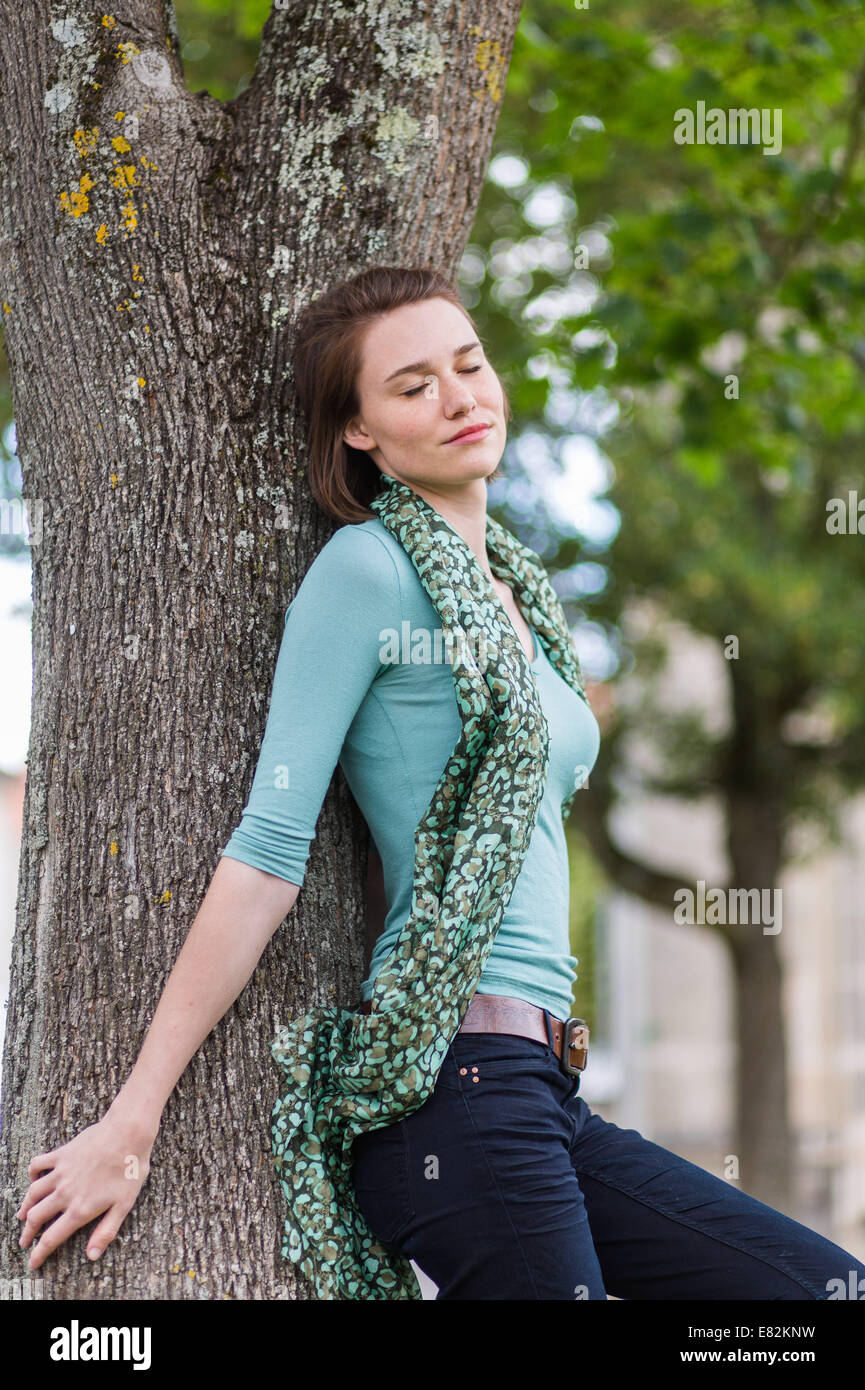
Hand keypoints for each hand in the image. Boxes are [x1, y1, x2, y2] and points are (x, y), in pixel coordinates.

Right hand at [16, 1110, 156, 1270]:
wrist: (127, 1133)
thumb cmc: (130, 1169)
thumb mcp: (124, 1205)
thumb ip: (106, 1231)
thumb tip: (92, 1256)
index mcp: (80, 1209)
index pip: (52, 1238)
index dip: (39, 1254)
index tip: (32, 1264)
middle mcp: (65, 1193)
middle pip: (37, 1217)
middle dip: (28, 1233)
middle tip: (24, 1242)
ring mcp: (61, 1172)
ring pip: (33, 1194)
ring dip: (25, 1207)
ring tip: (22, 1217)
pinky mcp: (62, 1154)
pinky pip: (38, 1164)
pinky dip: (32, 1174)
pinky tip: (33, 1179)